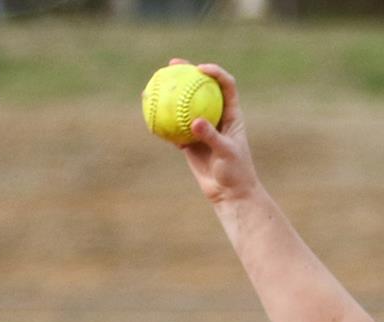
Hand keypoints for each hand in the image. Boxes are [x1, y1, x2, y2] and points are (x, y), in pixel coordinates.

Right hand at [164, 59, 260, 205]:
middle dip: (187, 73)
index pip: (226, 86)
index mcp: (231, 115)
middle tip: (172, 65)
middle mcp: (217, 117)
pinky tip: (147, 114)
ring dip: (169, 94)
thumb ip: (212, 136)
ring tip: (153, 85)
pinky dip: (161, 120)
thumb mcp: (226, 153)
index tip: (200, 68)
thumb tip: (194, 121)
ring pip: (183, 106)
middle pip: (201, 89)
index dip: (215, 72)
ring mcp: (202, 128)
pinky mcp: (190, 141)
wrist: (229, 193)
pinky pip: (172, 127)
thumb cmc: (236, 172)